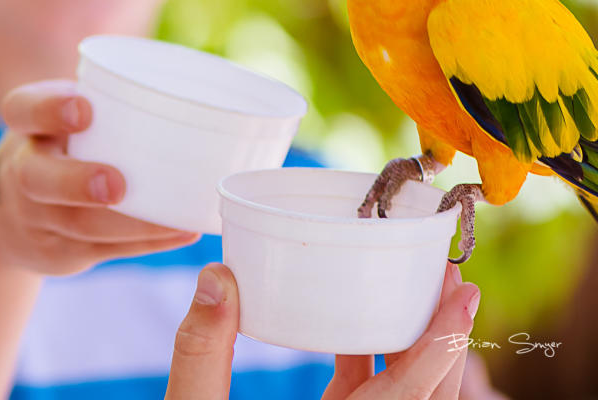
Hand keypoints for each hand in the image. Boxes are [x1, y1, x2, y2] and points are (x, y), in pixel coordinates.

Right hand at [0, 80, 197, 275]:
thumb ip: (106, 101)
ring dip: (128, 225)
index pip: (23, 110)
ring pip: (77, 224)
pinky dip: (145, 242)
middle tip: (116, 184)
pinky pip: (102, 251)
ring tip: (176, 217)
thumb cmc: (61, 147)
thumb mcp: (62, 117)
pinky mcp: (60, 252)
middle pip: (37, 179)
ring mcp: (37, 218)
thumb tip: (197, 87)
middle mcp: (22, 172)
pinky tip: (182, 231)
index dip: (49, 110)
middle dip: (76, 183)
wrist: (10, 215)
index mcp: (26, 127)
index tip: (84, 109)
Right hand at [164, 262, 481, 399]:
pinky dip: (373, 365)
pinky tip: (354, 327)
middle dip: (442, 338)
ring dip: (414, 350)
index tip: (463, 297)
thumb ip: (202, 352)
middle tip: (451, 280)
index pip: (405, 397)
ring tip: (419, 294)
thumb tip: (216, 277)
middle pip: (421, 398)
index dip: (439, 344)